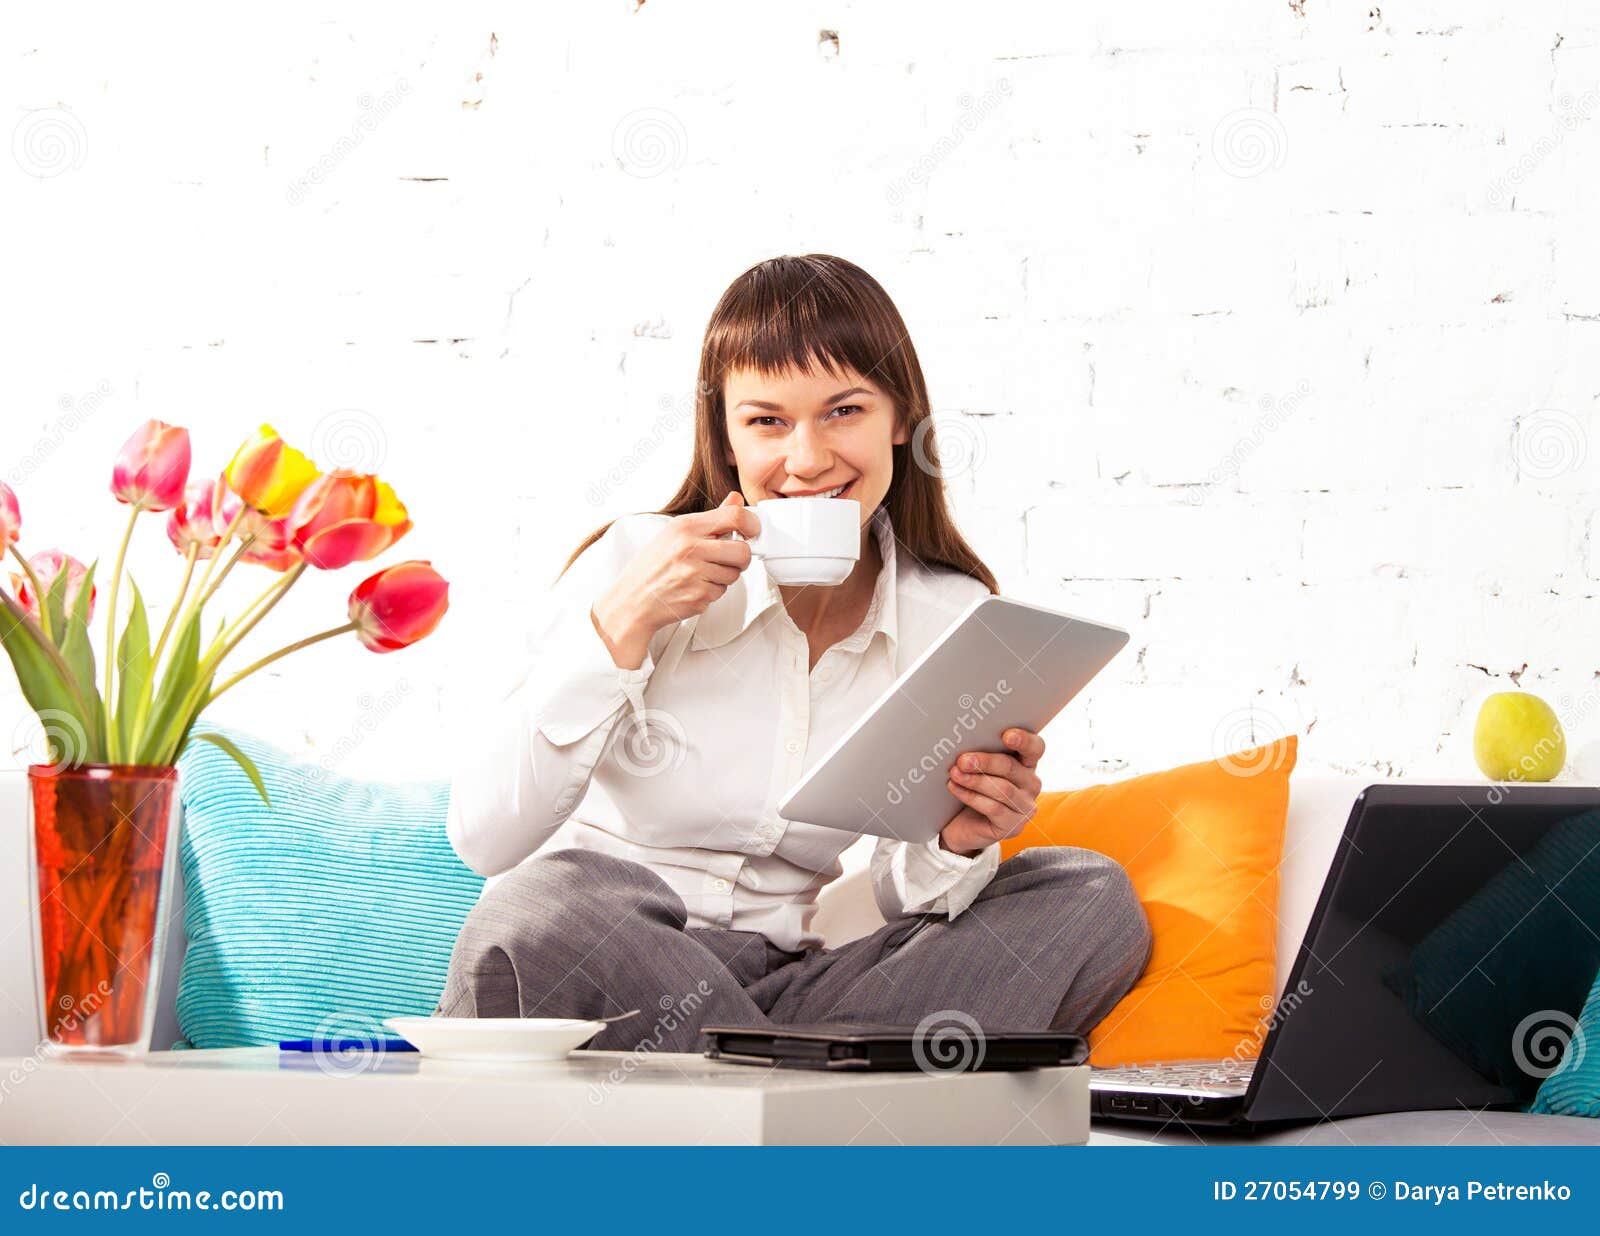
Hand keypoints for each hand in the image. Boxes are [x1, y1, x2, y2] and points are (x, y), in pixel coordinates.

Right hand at [591, 491, 759, 667]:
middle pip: (742, 550)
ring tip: (702, 573)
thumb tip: (735, 499)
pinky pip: (722, 591)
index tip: (753, 530)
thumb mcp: (676, 532)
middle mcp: (690, 548)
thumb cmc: (653, 565)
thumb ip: (711, 518)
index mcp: (685, 526)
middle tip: (729, 559)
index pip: (734, 516)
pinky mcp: (698, 595)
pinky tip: (694, 586)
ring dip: (724, 576)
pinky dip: (712, 591)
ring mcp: (694, 573)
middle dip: (740, 557)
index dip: (751, 524)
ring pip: (734, 574)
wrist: (632, 599)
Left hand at [938, 728, 1045, 857]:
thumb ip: (978, 753)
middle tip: (963, 760)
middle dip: (985, 761)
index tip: (1006, 735)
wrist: (960, 825)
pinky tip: (955, 788)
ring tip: (955, 774)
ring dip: (975, 780)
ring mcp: (1025, 807)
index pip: (1035, 747)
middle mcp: (1031, 784)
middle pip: (1012, 767)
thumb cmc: (971, 787)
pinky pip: (994, 808)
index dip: (1024, 740)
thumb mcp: (977, 767)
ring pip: (1003, 789)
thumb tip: (963, 742)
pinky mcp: (1013, 826)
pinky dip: (971, 797)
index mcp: (1026, 763)